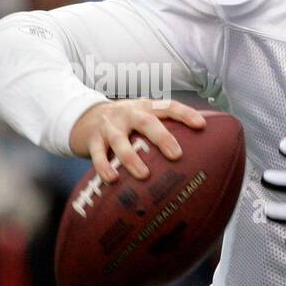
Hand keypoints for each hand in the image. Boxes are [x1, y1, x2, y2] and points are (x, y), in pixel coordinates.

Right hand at [69, 98, 205, 181]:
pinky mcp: (92, 139)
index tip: (202, 125)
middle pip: (146, 121)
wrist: (84, 118)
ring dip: (131, 158)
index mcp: (145, 108)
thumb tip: (201, 154)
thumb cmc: (126, 124)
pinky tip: (112, 179)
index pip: (169, 106)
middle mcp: (128, 113)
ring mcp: (109, 125)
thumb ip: (164, 130)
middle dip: (162, 137)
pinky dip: (104, 166)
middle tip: (176, 155)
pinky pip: (97, 153)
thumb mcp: (143, 119)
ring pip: (119, 139)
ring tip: (143, 175)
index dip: (185, 114)